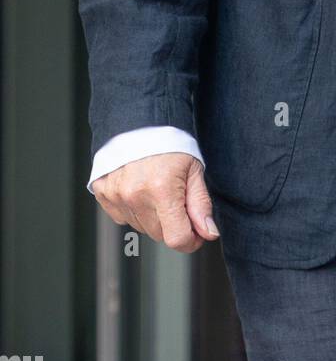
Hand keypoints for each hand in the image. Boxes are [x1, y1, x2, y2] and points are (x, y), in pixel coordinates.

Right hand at [91, 153, 219, 252]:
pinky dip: (133, 209)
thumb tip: (208, 233)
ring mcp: (116, 196)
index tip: (197, 232)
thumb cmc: (170, 143)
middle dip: (173, 224)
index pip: (177, 238)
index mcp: (162, 189)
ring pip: (141, 228)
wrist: (140, 120)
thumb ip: (201, 205)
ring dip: (153, 217)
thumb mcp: (194, 170)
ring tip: (157, 189)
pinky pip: (122, 217)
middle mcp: (135, 195)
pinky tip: (140, 188)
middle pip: (159, 235)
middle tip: (178, 199)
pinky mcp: (103, 193)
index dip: (191, 240)